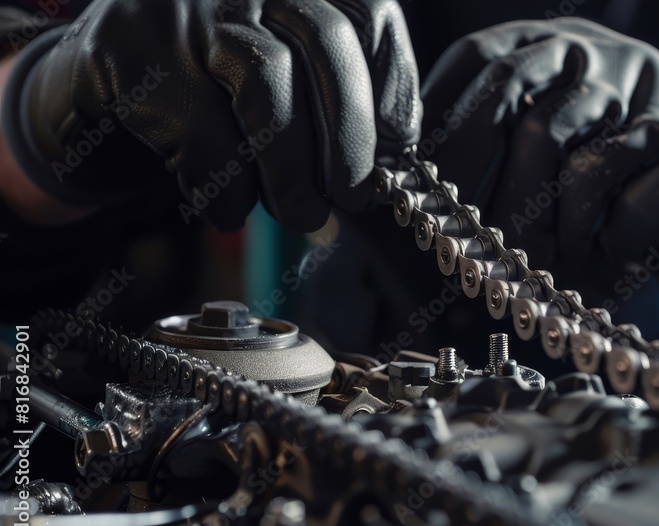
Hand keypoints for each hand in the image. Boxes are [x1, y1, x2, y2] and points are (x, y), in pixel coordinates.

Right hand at [2, 0, 420, 231]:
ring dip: (292, 168)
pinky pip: (199, 130)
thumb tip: (395, 154)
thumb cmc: (217, 87)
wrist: (103, 77)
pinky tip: (230, 210)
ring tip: (302, 214)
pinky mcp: (131, 48)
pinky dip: (226, 186)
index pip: (369, 17)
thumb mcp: (285, 76)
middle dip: (349, 135)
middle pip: (326, 43)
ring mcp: (185, 6)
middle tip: (351, 198)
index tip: (397, 150)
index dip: (392, 88)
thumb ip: (338, 97)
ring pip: (265, 83)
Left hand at [421, 18, 658, 305]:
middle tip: (461, 235)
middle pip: (511, 89)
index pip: (478, 58)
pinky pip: (627, 198)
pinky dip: (612, 241)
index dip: (436, 118)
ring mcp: (650, 93)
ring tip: (552, 259)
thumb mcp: (545, 163)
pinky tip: (618, 253)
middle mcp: (598, 55)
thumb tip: (402, 188)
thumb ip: (490, 156)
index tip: (407, 178)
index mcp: (554, 47)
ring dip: (546, 222)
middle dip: (472, 170)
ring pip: (562, 147)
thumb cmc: (607, 193)